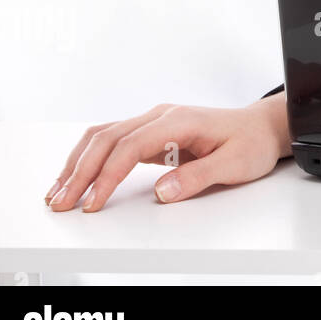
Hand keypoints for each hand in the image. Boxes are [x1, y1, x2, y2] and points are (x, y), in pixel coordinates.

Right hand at [43, 99, 290, 212]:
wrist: (262, 128)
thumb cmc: (251, 143)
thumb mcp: (234, 164)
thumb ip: (197, 177)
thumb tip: (161, 191)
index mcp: (179, 120)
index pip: (130, 146)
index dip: (107, 176)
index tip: (92, 203)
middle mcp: (161, 116)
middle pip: (108, 138)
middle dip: (80, 172)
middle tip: (60, 203)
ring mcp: (154, 122)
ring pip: (104, 136)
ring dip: (78, 163)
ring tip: (58, 193)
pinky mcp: (152, 133)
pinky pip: (112, 141)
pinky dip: (90, 159)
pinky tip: (77, 177)